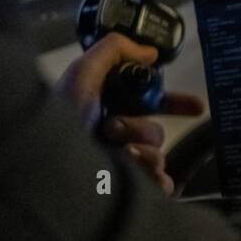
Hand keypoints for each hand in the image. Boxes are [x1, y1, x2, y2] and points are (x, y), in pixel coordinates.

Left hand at [55, 32, 203, 193]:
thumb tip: (149, 51)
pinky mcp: (127, 190)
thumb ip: (114, 50)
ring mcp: (121, 166)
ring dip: (141, 152)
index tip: (196, 106)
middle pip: (155, 132)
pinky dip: (155, 180)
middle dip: (141, 129)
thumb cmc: (58, 121)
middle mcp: (114, 139)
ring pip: (158, 157)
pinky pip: (161, 184)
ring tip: (113, 153)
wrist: (44, 168)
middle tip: (117, 130)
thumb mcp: (83, 73)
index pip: (149, 106)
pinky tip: (137, 175)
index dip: (175, 104)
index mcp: (107, 112)